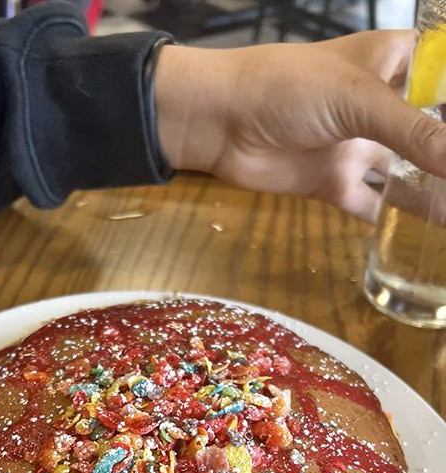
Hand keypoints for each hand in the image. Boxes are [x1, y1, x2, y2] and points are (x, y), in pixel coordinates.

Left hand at [155, 31, 445, 220]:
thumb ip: (414, 131)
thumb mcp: (359, 100)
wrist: (222, 123)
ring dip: (437, 190)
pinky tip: (431, 233)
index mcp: (396, 64)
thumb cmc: (289, 88)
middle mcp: (384, 106)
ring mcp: (361, 146)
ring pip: (411, 171)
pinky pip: (376, 205)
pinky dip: (398, 220)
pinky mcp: (336, 183)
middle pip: (434, 130)